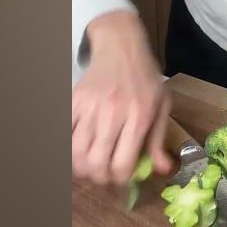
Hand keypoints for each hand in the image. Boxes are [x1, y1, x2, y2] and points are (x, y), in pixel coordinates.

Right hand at [72, 11, 173, 185]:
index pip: (122, 163)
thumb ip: (159, 140)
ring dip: (81, 168)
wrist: (121, 46)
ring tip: (89, 167)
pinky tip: (76, 151)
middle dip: (99, 178)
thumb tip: (162, 170)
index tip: (121, 179)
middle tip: (104, 176)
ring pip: (76, 152)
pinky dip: (67, 148)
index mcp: (140, 115)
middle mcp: (114, 112)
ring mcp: (91, 105)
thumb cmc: (145, 78)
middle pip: (96, 162)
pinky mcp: (74, 99)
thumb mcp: (162, 105)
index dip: (119, 180)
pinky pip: (64, 133)